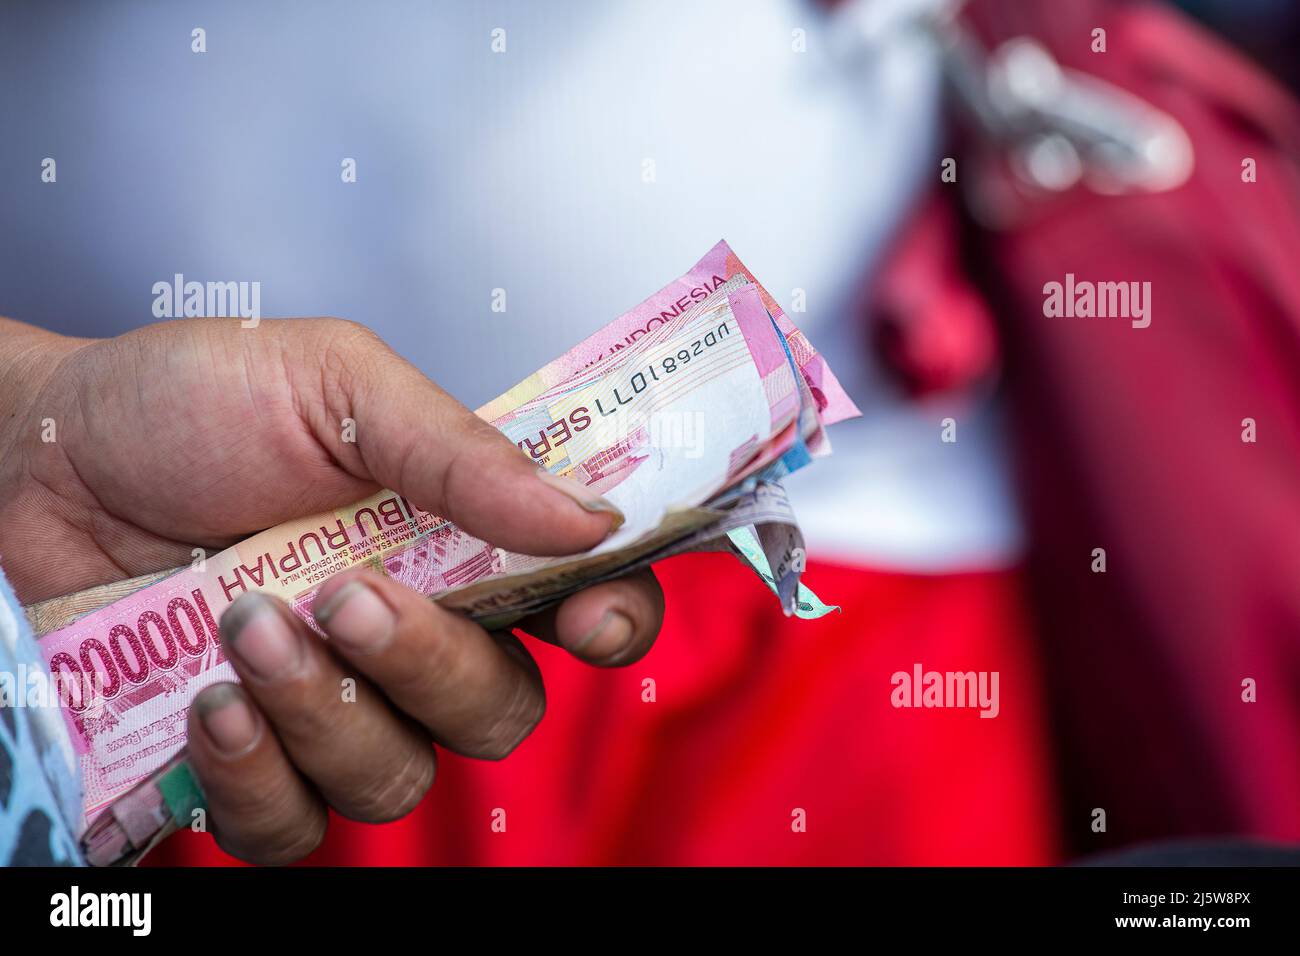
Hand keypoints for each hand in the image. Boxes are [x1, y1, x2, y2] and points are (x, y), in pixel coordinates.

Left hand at [0, 316, 664, 862]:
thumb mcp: (334, 384)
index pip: (581, 601)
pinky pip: (299, 828)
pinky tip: (211, 702)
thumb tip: (592, 516)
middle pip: (503, 710)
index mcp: (459, 539)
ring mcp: (336, 704)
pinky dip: (261, 776)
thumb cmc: (191, 403)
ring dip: (332, 709)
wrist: (41, 456)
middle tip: (347, 596)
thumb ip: (463, 452)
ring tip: (247, 626)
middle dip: (434, 666)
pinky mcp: (252, 763)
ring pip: (405, 776)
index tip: (587, 623)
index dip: (611, 621)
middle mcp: (413, 632)